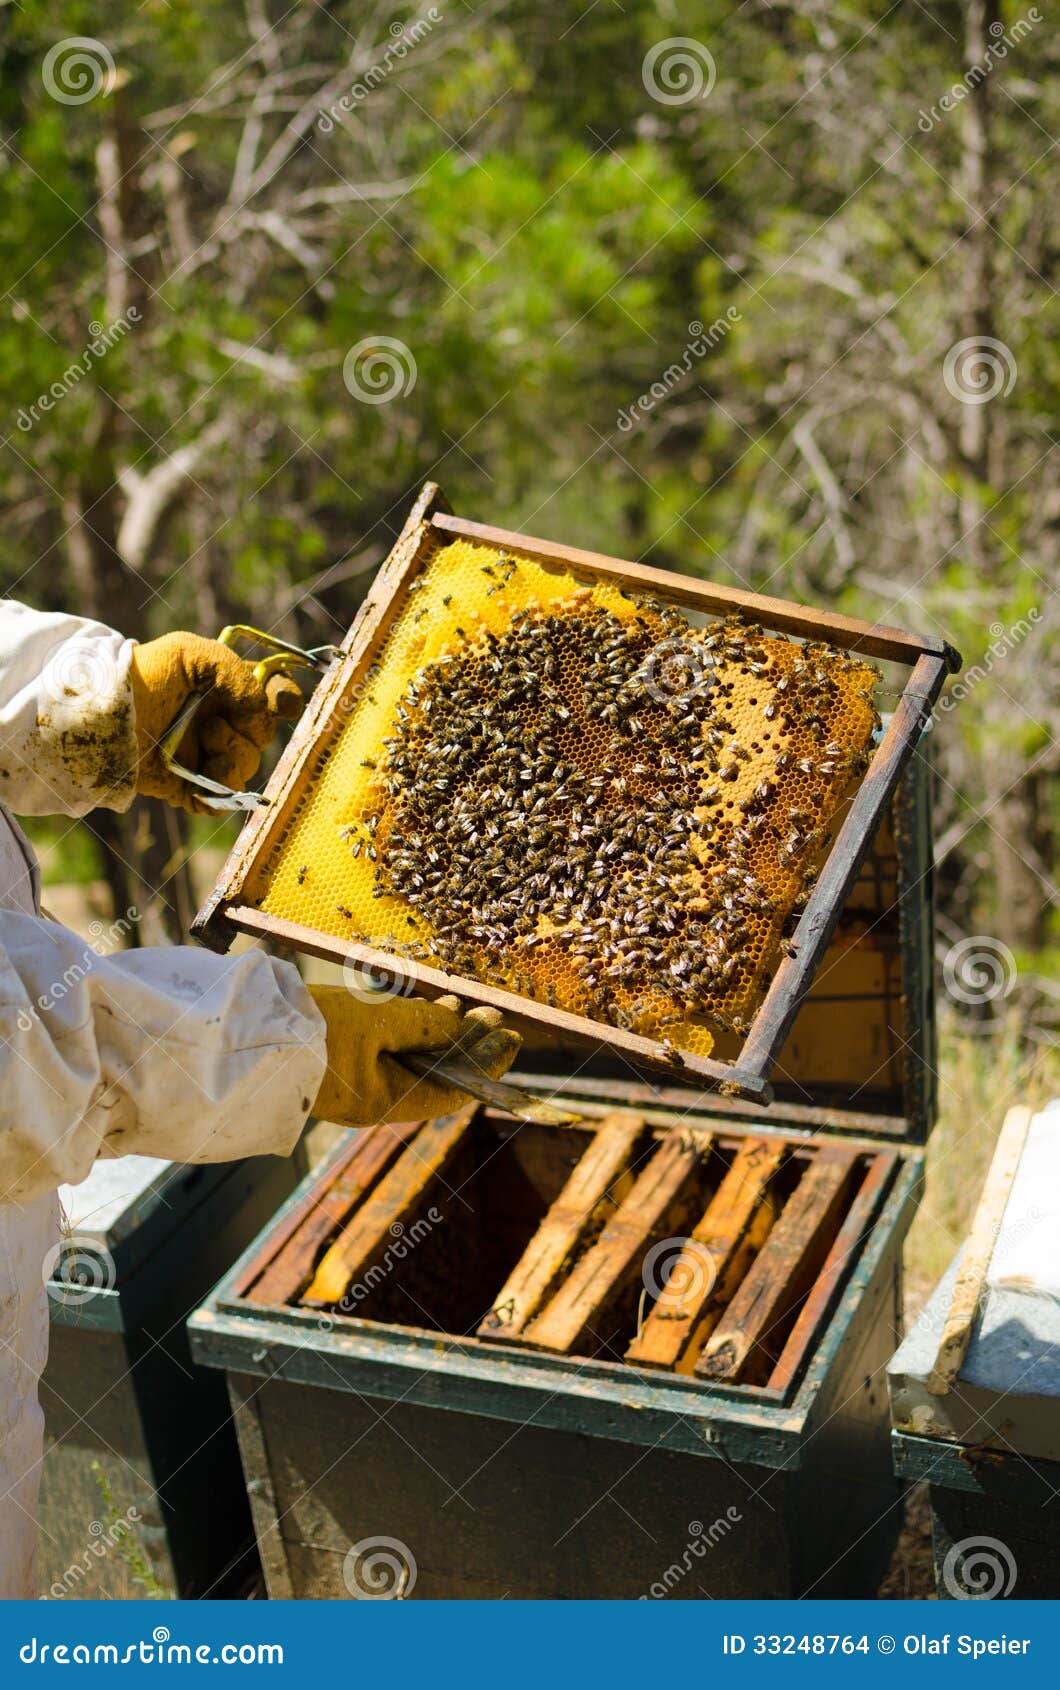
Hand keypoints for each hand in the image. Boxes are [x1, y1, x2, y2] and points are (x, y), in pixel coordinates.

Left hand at [129, 632, 301, 812]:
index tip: (282, 703)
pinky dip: (217, 794)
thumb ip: (237, 673)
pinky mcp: (189, 787)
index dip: (285, 700)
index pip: (273, 697)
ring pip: (247, 769)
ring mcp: (205, 757)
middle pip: (264, 738)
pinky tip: (202, 779)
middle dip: (249, 731)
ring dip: (233, 758)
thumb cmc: (143, 674)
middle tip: (213, 723)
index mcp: (225, 692)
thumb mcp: (190, 653)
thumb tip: (264, 713)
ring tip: (203, 744)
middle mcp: (221, 724)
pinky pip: (220, 802)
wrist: (105, 713)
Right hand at [307, 986, 521, 1125]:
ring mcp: (351, 1083)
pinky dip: (407, 1032)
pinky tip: (419, 1009)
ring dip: (436, 1034)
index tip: (510, 1038)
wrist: (239, 1033)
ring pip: (408, 1061)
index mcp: (385, 1103)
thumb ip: (422, 1024)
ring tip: (460, 1007)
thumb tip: (462, 1024)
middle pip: (432, 1076)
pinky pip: (384, 1052)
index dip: (485, 1065)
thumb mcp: (375, 1021)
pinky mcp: (334, 1062)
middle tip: (491, 1016)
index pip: (451, 1091)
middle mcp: (371, 1100)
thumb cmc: (309, 1030)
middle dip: (464, 1046)